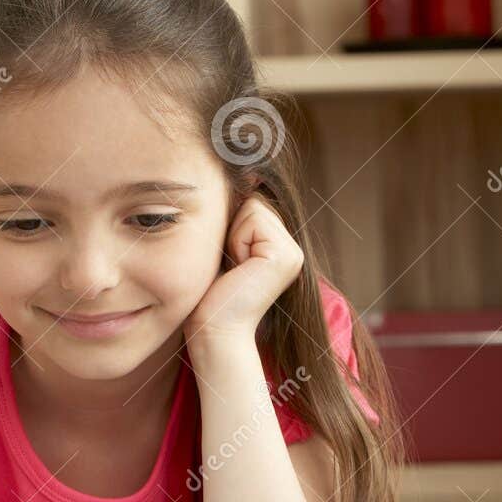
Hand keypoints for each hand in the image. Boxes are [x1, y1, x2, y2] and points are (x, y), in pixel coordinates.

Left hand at [185, 193, 302, 347]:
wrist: (213, 330)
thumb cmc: (208, 294)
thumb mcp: (223, 246)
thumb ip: (235, 216)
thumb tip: (244, 171)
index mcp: (279, 247)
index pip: (251, 204)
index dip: (229, 225)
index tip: (226, 260)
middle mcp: (292, 249)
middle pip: (253, 201)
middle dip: (230, 228)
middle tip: (228, 265)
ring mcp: (293, 253)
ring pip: (253, 207)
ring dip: (232, 235)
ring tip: (233, 268)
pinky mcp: (286, 256)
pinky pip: (253, 218)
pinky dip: (236, 240)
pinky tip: (238, 269)